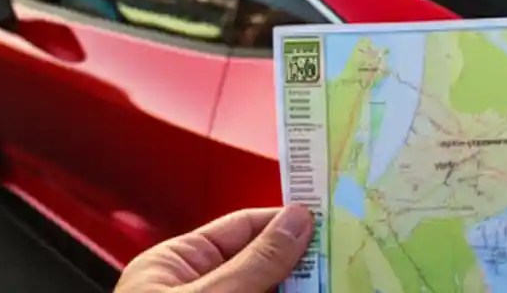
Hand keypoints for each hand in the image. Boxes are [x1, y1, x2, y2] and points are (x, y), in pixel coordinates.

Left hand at [115, 206, 313, 292]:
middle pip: (258, 262)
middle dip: (296, 260)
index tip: (324, 222)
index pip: (239, 227)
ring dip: (298, 282)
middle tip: (336, 257)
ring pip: (265, 287)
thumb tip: (297, 220)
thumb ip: (254, 262)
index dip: (283, 223)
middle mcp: (190, 288)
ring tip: (330, 277)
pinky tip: (313, 288)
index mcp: (170, 265)